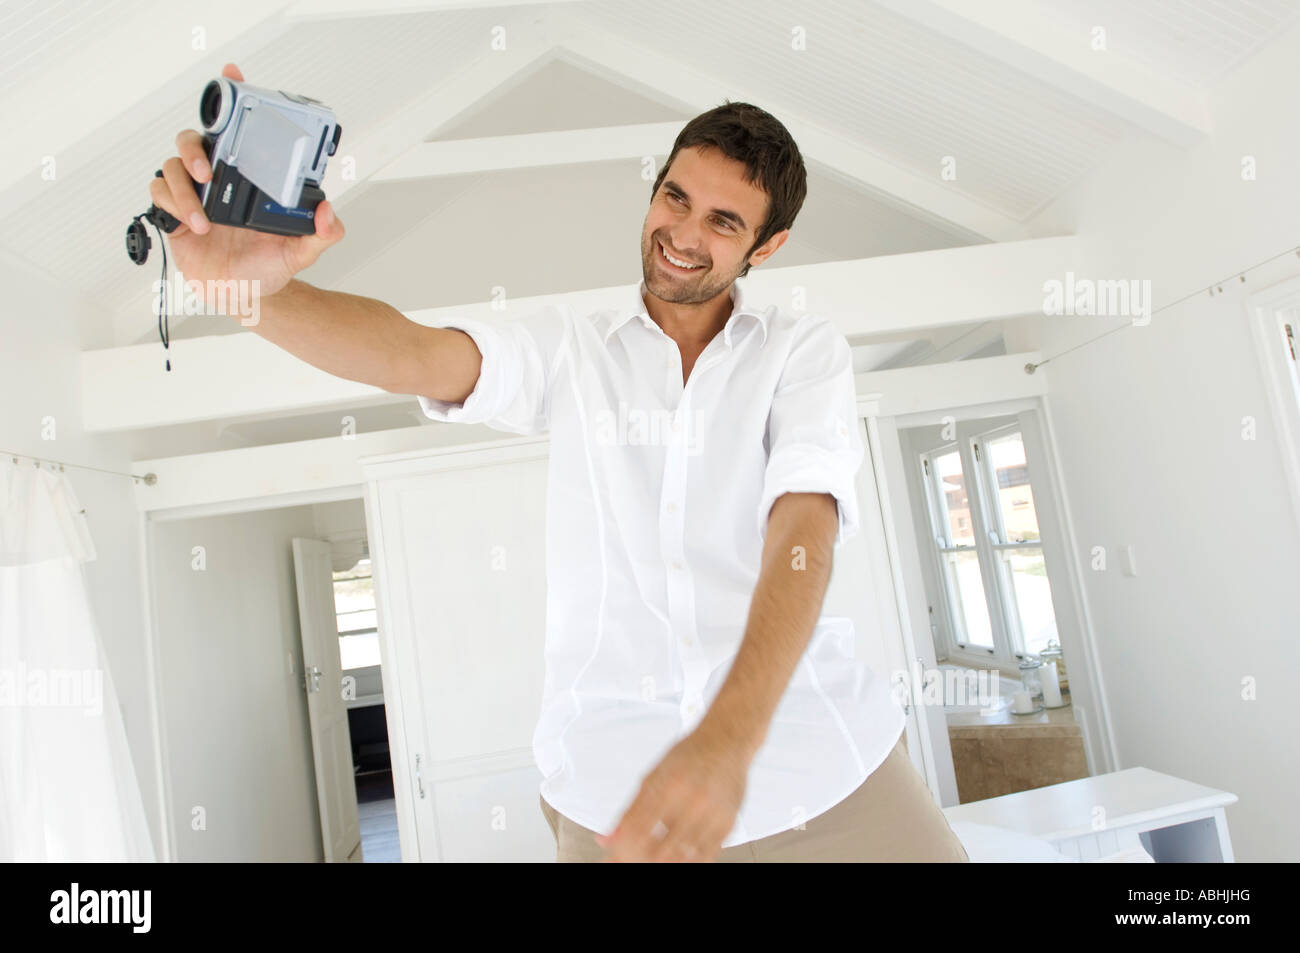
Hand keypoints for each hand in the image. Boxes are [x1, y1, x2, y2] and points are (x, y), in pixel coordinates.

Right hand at [147, 62, 344, 303]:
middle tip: (208, 173)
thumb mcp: (302, 252)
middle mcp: (219, 179)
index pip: (237, 132)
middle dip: (195, 149)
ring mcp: (194, 195)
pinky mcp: (175, 215)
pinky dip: (172, 205)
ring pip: (171, 167)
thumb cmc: (270, 267)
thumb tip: (329, 214)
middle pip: (193, 141)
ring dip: (183, 189)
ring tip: (203, 220)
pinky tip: (192, 225)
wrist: (246, 296)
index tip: (234, 74)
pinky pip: (159, 195)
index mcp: (247, 177)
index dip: (231, 100)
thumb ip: (322, 234)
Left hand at [595, 723, 752, 861]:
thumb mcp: (652, 777)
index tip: (613, 855)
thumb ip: (628, 812)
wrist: (726, 741)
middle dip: (639, 859)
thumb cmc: (688, 755)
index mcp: (668, 785)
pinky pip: (706, 855)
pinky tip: (676, 858)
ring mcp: (713, 814)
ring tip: (649, 859)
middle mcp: (692, 800)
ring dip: (662, 862)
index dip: (622, 848)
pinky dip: (688, 861)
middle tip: (628, 859)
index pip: (638, 830)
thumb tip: (605, 840)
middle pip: (660, 848)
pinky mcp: (728, 823)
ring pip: (683, 857)